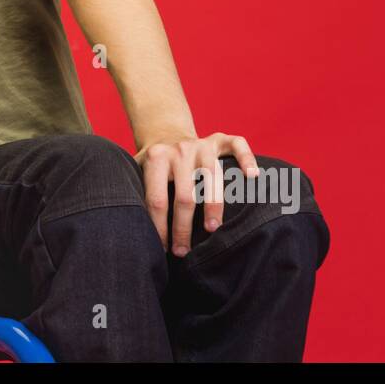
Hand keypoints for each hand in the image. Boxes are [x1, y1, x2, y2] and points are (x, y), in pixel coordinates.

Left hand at [134, 132, 260, 256]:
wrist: (165, 131)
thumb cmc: (152, 164)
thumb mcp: (135, 171)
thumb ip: (134, 191)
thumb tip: (132, 229)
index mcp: (156, 158)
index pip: (157, 199)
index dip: (160, 227)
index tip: (163, 249)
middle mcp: (180, 150)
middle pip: (184, 195)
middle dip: (183, 227)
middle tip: (183, 251)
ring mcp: (201, 144)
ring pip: (212, 176)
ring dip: (214, 206)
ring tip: (212, 230)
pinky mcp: (219, 140)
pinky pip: (237, 144)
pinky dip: (247, 158)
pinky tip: (252, 176)